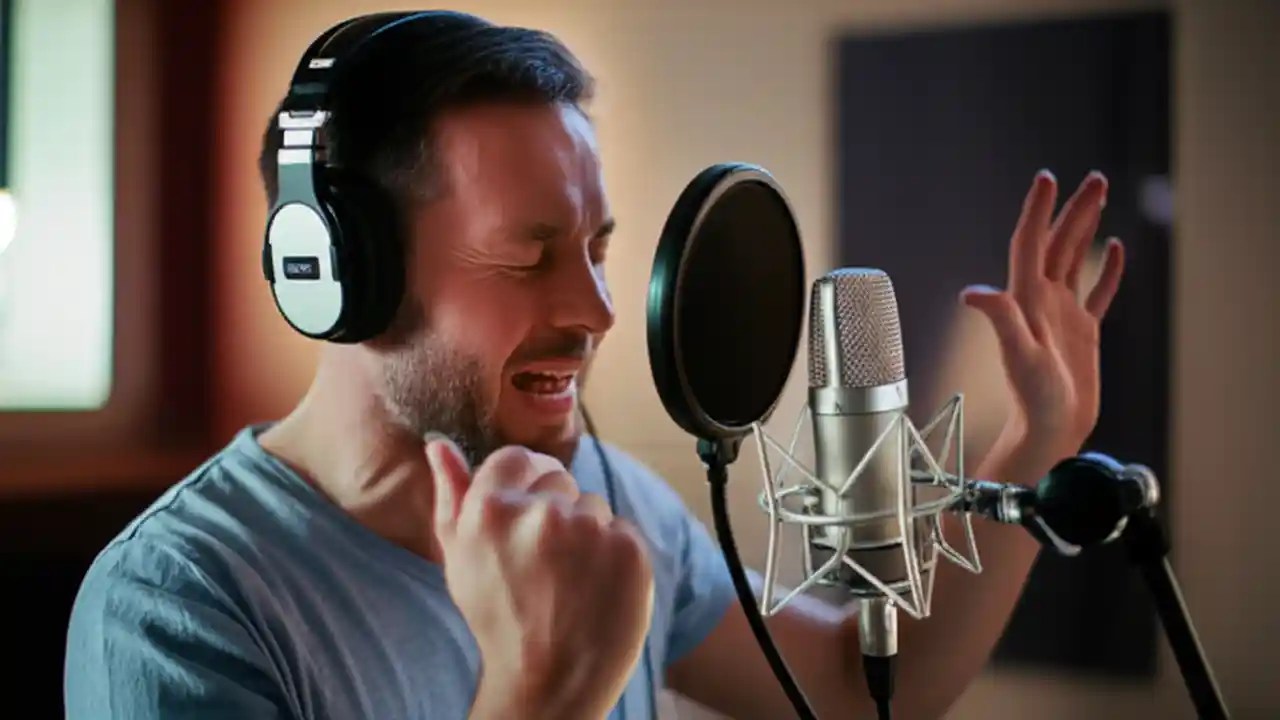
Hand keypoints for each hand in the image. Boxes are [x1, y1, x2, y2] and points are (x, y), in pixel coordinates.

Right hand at [427, 439, 654, 719]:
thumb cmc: (498, 619)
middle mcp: (541, 512)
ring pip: (593, 506)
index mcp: (491, 509)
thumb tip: (439, 443)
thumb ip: (450, 495)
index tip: (526, 516)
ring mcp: (589, 530)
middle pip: (559, 481)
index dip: (524, 483)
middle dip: (555, 511)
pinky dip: (615, 555)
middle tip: (545, 562)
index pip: (517, 458)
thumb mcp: (458, 558)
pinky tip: (596, 587)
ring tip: (570, 579)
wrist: (548, 682)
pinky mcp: (627, 549)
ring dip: (588, 534)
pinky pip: (623, 531)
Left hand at [960, 170, 1125, 460]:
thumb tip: (972, 293)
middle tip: (1095, 179)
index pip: (1030, 244)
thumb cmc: (1033, 399)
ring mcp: (1062, 315)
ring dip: (1087, 228)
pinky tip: (1116, 249)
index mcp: (1026, 300)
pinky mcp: (1082, 333)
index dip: (1037, 211)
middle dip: (1074, 210)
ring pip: (1075, 260)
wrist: (1048, 432)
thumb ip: (1000, 321)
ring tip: (1101, 196)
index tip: (1047, 178)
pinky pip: (1096, 292)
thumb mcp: (1019, 356)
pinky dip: (1107, 270)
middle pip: (1057, 244)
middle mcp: (1041, 302)